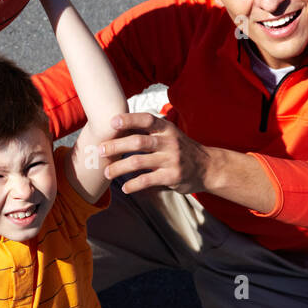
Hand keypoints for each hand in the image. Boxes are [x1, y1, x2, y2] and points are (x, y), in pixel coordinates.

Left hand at [98, 112, 217, 195]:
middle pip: (138, 141)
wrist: (207, 167)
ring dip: (119, 168)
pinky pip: (147, 180)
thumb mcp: (169, 135)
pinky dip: (133, 185)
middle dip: (116, 145)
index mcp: (166, 129)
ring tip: (106, 173)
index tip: (112, 122)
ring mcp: (171, 159)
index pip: (146, 120)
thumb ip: (148, 132)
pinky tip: (124, 188)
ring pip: (138, 162)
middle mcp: (169, 142)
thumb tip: (118, 126)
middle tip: (100, 150)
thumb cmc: (181, 149)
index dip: (129, 119)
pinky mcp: (172, 176)